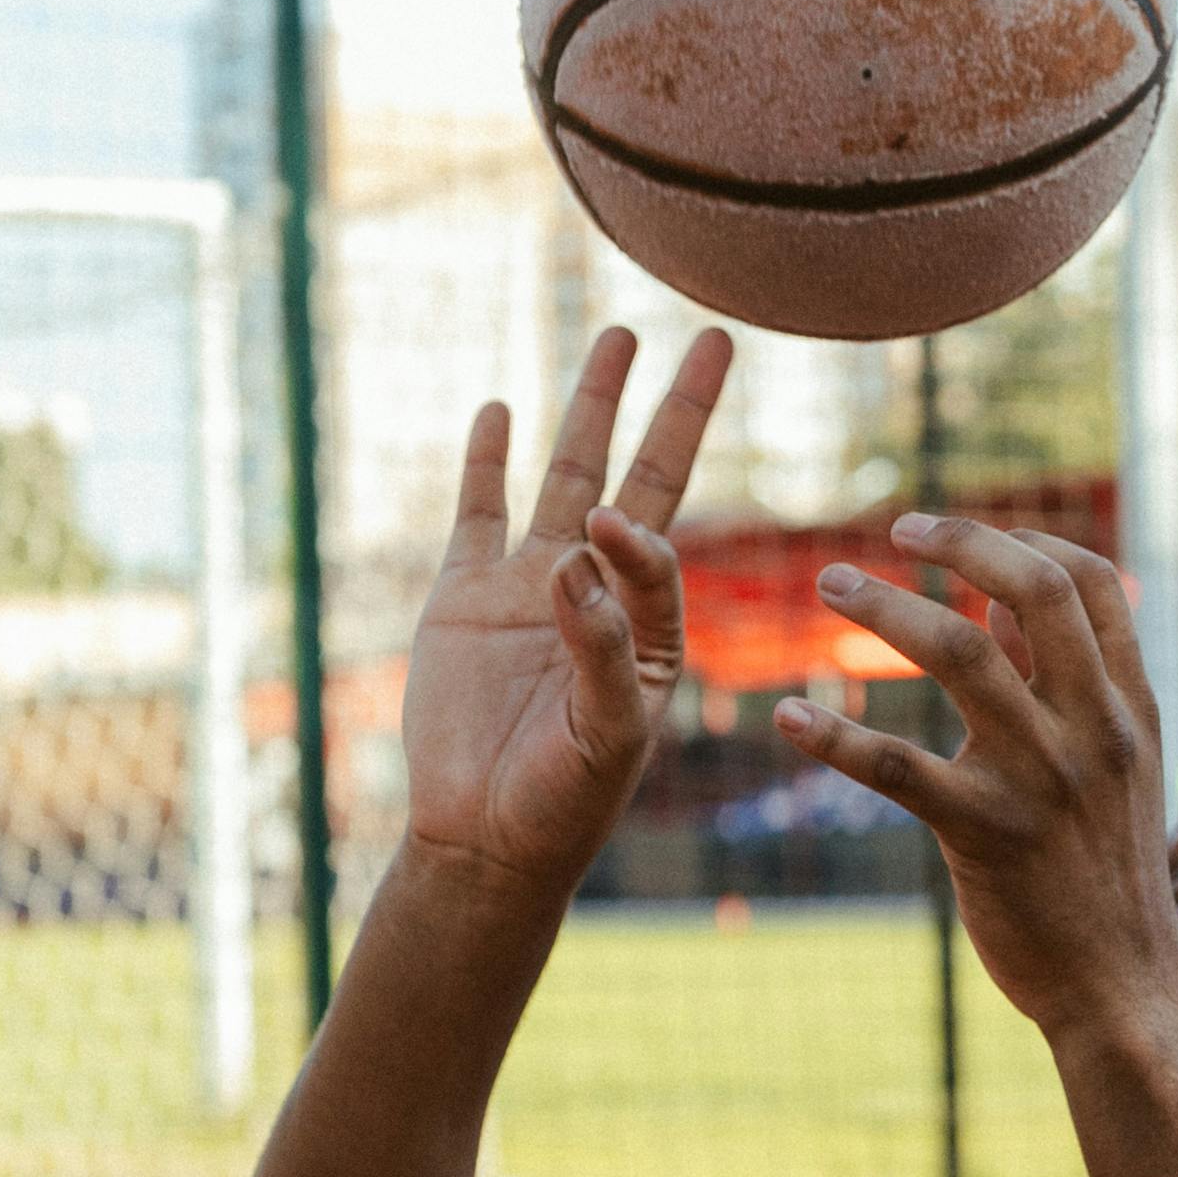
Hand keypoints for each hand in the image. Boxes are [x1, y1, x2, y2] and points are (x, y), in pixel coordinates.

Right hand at [395, 329, 733, 894]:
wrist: (481, 838)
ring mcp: (529, 585)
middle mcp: (599, 592)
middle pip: (646, 478)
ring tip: (618, 338)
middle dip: (677, 411)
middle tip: (713, 338)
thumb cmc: (563, 801)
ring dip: (592, 407)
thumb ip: (600, 650)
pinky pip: (478, 511)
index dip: (636, 534)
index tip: (606, 529)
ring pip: (566, 474)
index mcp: (650, 630)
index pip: (657, 553)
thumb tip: (575, 560)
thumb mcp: (604, 735)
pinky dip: (486, 460)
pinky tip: (500, 410)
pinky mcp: (464, 593)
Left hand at [794, 515, 1177, 1046]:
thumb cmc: (1106, 873)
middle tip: (892, 530)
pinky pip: (899, 769)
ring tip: (833, 584)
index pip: (1090, 583)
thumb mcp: (1114, 767)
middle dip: (959, 544)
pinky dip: (837, 736)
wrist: (1125, 987)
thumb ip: (1065, 683)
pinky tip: (791, 719)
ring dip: (888, 607)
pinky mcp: (987, 834)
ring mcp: (1043, 778)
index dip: (1022, 538)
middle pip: (1035, 592)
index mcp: (1129, 706)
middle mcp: (1094, 728)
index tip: (955, 534)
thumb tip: (998, 600)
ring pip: (962, 653)